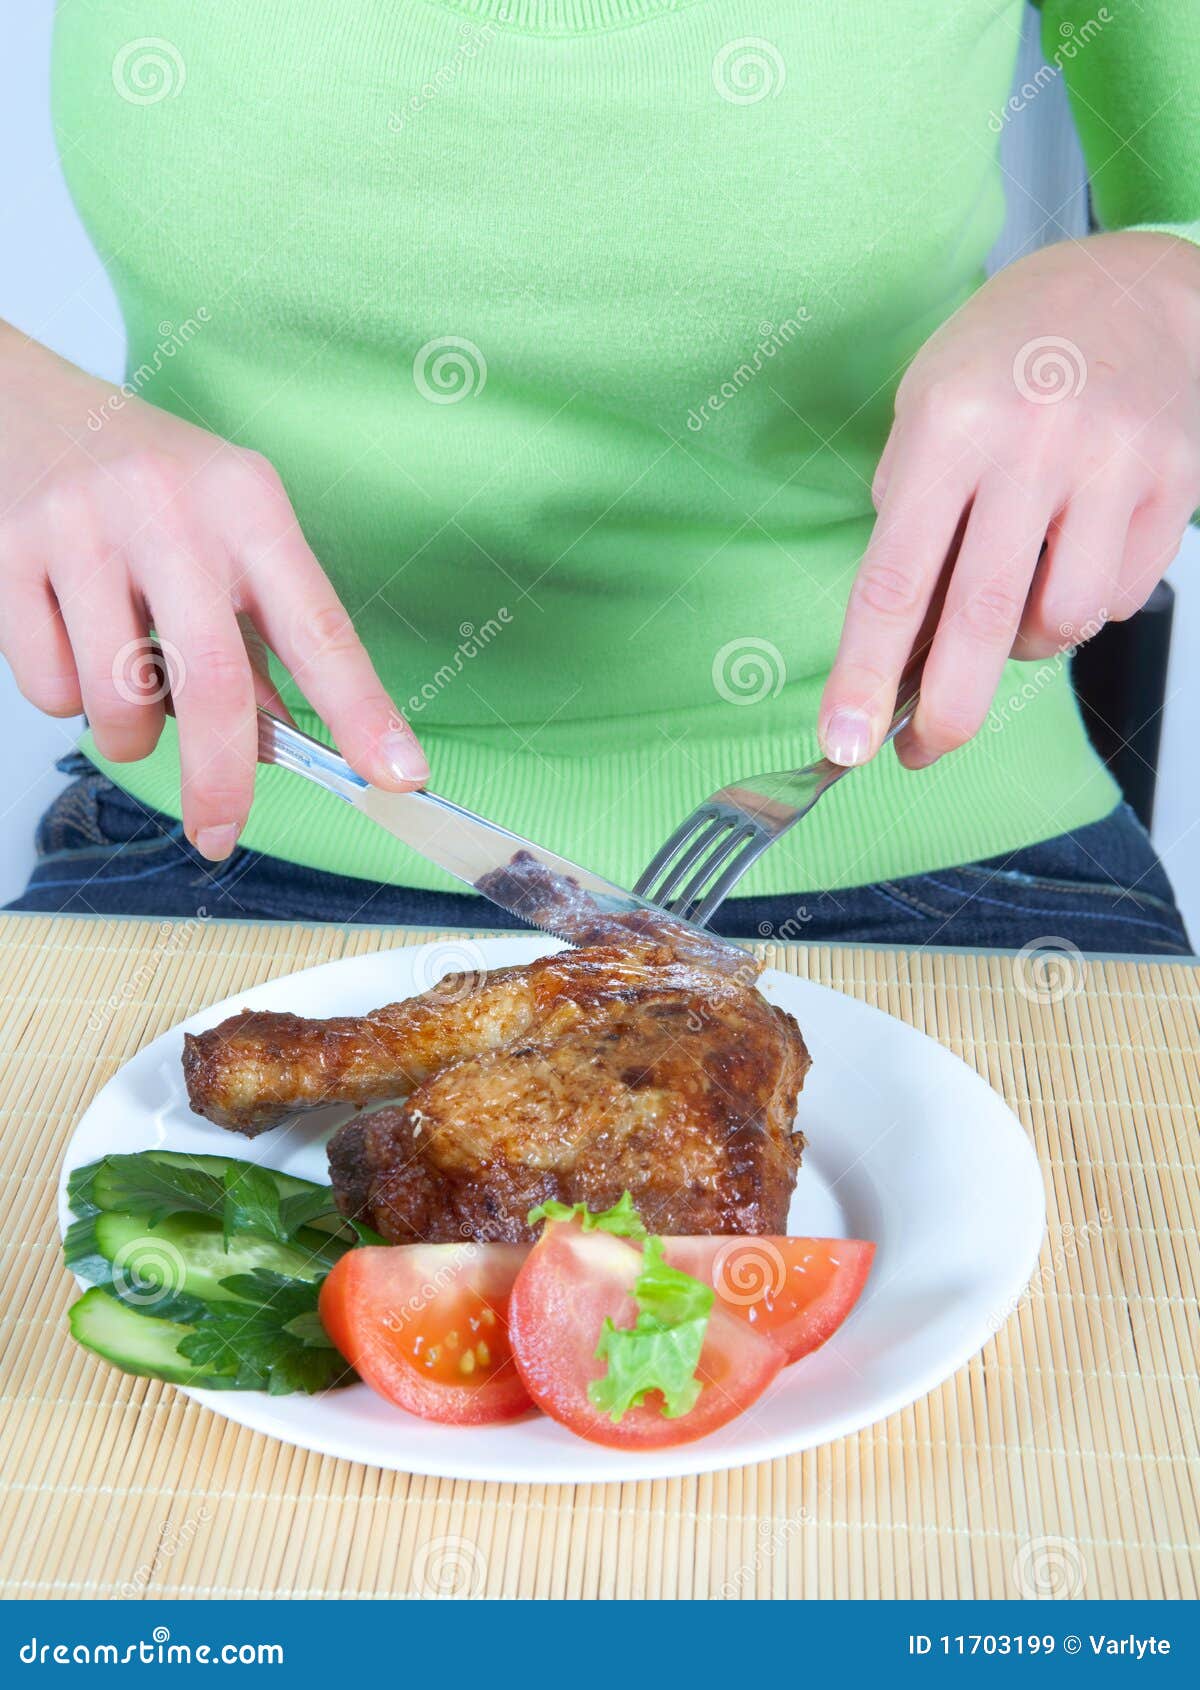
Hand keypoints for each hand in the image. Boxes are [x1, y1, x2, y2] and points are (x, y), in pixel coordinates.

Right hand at [0, 324, 426, 857]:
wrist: (20, 403)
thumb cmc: (144, 479)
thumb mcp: (225, 529)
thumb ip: (258, 633)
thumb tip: (285, 744)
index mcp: (248, 504)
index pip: (319, 627)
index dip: (362, 712)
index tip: (397, 775)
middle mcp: (171, 508)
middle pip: (214, 684)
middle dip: (223, 780)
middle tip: (220, 831)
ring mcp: (84, 527)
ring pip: (118, 701)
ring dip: (129, 733)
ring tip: (127, 685)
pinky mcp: (11, 551)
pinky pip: (48, 688)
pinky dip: (65, 696)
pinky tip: (69, 639)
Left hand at [819, 232, 1199, 769]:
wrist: (1129, 287)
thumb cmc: (1004, 360)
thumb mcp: (925, 411)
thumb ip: (910, 523)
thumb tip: (901, 655)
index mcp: (949, 424)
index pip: (893, 579)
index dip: (865, 675)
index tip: (845, 742)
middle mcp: (1033, 442)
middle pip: (981, 616)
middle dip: (946, 709)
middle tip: (918, 751)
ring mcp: (1114, 462)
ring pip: (1062, 620)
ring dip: (1026, 641)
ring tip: (1014, 592)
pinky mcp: (1175, 481)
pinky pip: (1122, 597)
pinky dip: (1087, 602)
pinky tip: (1074, 551)